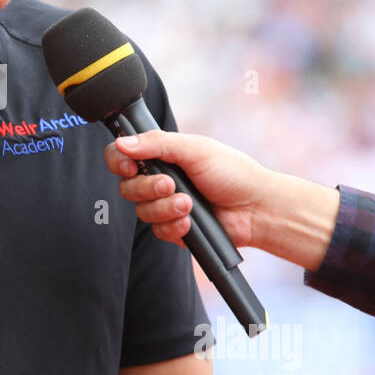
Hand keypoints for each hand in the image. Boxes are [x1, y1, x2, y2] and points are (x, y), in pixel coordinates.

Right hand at [104, 129, 272, 250]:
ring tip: (189, 203)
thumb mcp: (194, 149)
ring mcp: (165, 206)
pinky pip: (158, 231)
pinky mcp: (174, 229)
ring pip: (141, 212)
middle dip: (147, 188)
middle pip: (127, 187)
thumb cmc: (232, 172)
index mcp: (161, 156)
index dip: (118, 162)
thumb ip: (156, 144)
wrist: (256, 207)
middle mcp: (159, 180)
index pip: (122, 157)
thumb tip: (122, 142)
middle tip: (171, 184)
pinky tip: (191, 221)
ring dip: (165, 208)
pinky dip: (174, 226)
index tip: (130, 166)